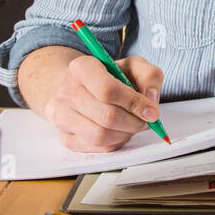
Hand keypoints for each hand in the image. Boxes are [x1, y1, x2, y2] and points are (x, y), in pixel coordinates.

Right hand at [39, 54, 163, 152]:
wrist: (79, 88)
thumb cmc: (108, 77)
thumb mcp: (132, 66)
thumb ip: (149, 76)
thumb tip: (151, 102)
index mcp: (82, 68)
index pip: (108, 90)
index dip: (134, 103)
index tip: (152, 111)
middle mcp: (66, 92)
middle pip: (107, 117)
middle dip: (134, 122)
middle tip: (145, 120)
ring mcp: (62, 116)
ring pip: (100, 136)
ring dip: (125, 134)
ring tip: (132, 125)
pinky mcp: (65, 137)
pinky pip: (96, 148)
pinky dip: (114, 142)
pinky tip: (119, 131)